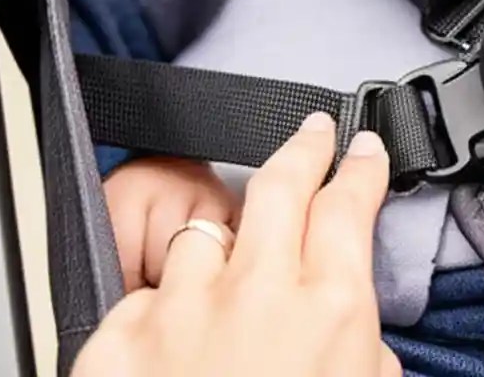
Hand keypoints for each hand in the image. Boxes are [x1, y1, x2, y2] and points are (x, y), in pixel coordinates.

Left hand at [74, 114, 400, 376]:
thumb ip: (357, 346)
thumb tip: (348, 326)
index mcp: (329, 309)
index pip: (348, 204)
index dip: (361, 166)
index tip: (366, 148)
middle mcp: (256, 293)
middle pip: (280, 184)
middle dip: (302, 148)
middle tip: (311, 133)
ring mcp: (179, 309)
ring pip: (204, 235)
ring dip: (222, 249)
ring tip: (230, 287)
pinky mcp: (117, 340)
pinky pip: (143, 297)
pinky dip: (161, 315)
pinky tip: (174, 350)